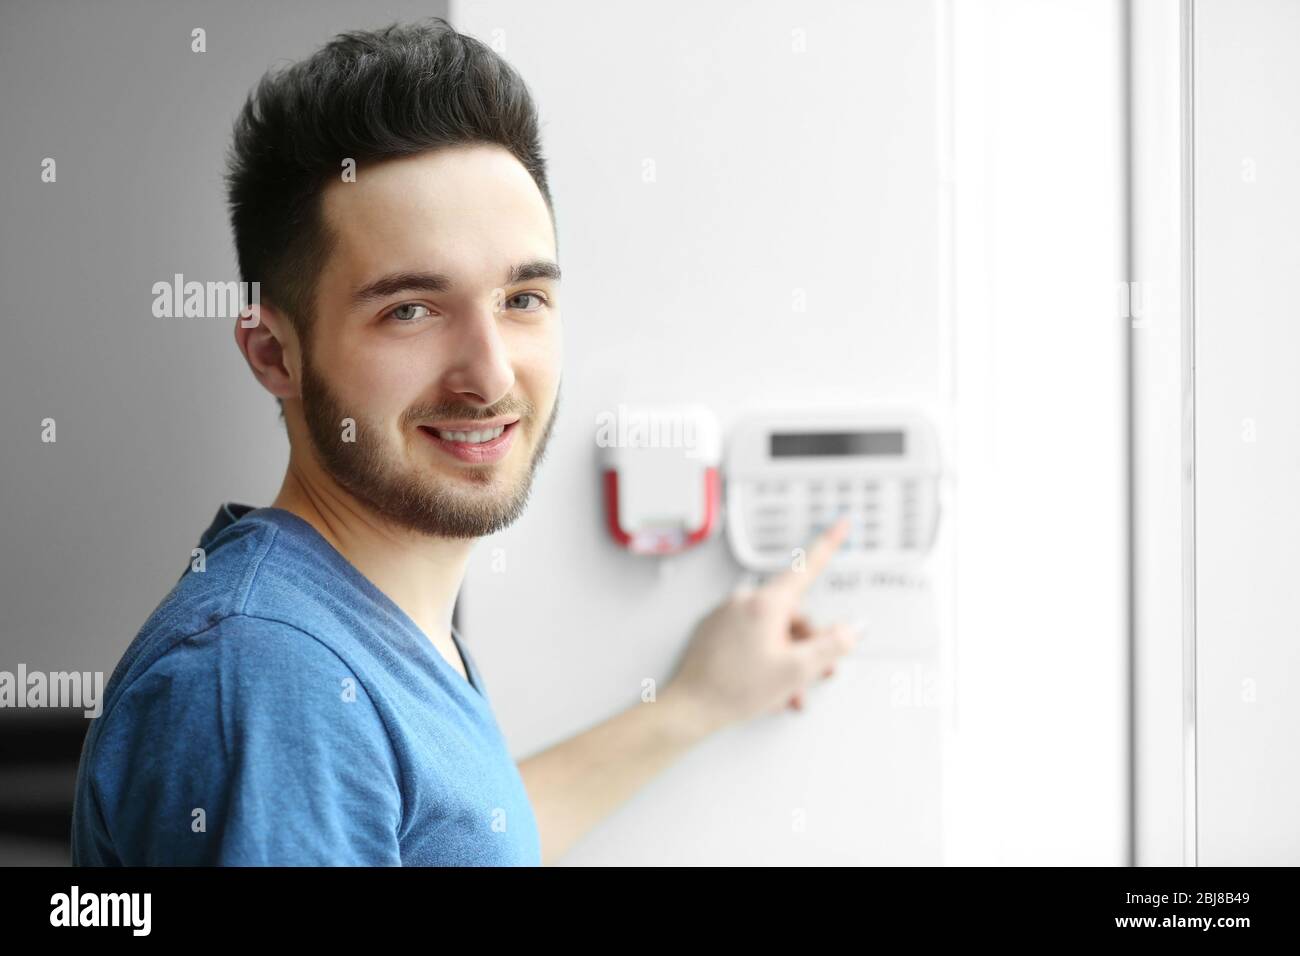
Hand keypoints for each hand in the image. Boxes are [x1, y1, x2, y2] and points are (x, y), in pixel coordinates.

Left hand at [667, 516, 859, 730]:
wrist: (690, 708)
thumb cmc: (735, 690)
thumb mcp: (797, 671)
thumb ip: (830, 646)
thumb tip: (851, 630)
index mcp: (766, 604)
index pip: (807, 566)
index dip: (829, 544)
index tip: (841, 523)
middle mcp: (745, 601)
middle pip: (793, 615)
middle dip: (807, 646)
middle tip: (811, 676)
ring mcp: (727, 615)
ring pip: (773, 631)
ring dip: (786, 661)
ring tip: (785, 694)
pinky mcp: (716, 630)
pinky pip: (751, 637)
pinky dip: (764, 658)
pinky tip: (765, 687)